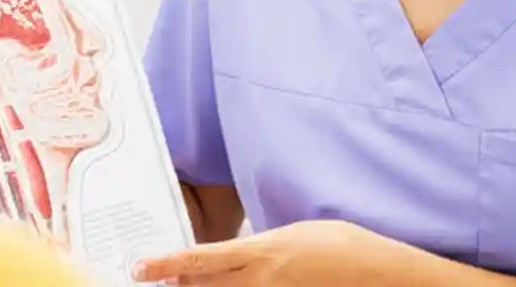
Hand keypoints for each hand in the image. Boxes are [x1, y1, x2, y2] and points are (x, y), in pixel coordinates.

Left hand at [132, 219, 387, 285]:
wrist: (376, 275)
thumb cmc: (341, 245)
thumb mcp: (293, 234)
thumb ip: (259, 247)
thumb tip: (239, 256)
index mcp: (260, 252)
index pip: (200, 259)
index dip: (164, 264)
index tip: (139, 268)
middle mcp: (259, 282)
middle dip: (177, 285)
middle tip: (158, 280)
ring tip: (188, 285)